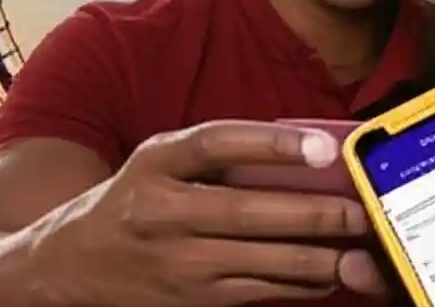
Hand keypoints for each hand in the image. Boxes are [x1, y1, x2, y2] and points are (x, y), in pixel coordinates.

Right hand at [25, 120, 388, 305]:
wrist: (73, 266)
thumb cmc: (129, 203)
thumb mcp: (156, 163)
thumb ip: (212, 156)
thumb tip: (301, 154)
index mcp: (153, 163)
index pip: (214, 144)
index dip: (270, 143)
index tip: (322, 146)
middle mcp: (161, 212)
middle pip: (249, 212)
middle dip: (317, 212)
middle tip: (362, 208)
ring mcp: (177, 263)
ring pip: (264, 261)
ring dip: (321, 255)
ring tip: (359, 245)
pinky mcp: (193, 300)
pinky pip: (261, 292)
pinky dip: (302, 283)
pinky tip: (328, 271)